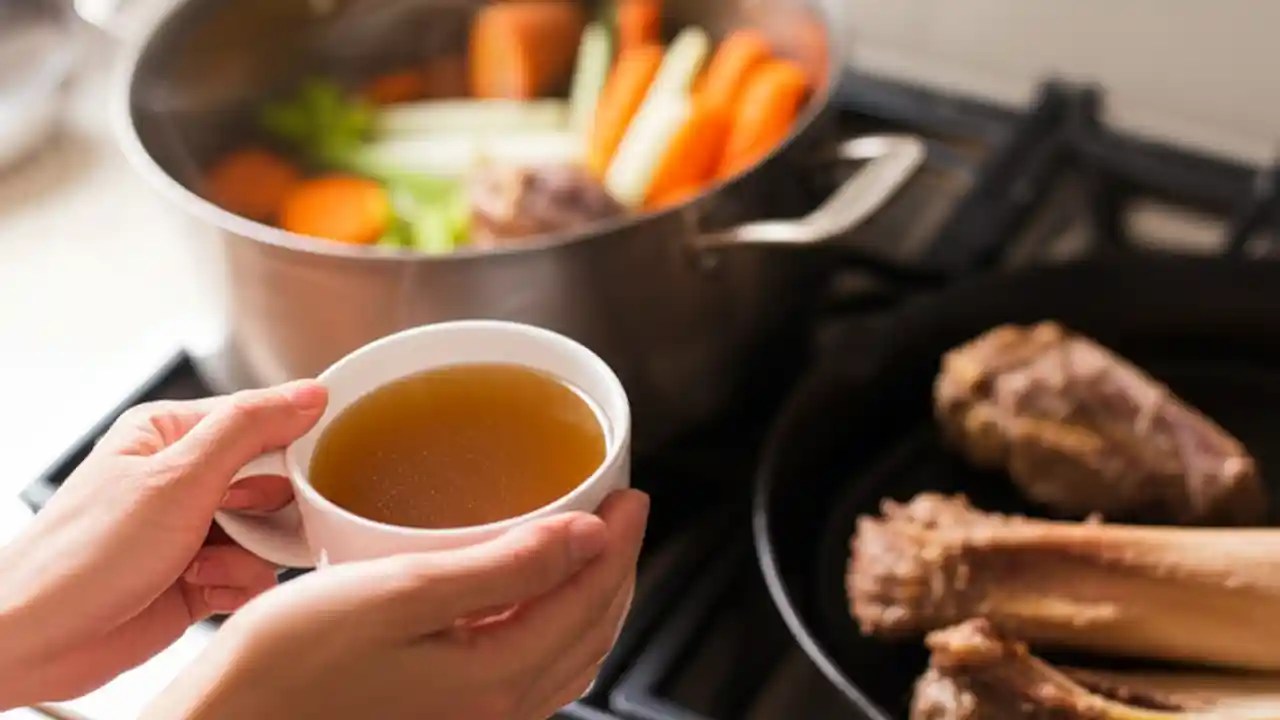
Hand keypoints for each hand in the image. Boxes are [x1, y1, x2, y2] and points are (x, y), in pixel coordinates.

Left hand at [0, 382, 327, 706]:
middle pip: (272, 480)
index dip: (289, 443)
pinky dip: (237, 586)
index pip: (258, 418)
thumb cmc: (82, 554)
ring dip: (251, 555)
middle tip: (245, 522)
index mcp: (170, 434)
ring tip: (207, 566)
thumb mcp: (178, 476)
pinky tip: (202, 590)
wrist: (40, 639)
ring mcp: (191, 530)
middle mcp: (182, 478)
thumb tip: (308, 394)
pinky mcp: (197, 578)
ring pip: (268, 532)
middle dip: (270, 510)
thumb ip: (249, 428)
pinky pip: (252, 574)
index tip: (311, 465)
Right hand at [144, 490, 648, 719]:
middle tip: (624, 515)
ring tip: (592, 552)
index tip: (633, 495)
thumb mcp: (401, 593)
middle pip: (590, 633)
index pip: (590, 599)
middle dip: (617, 570)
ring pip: (567, 659)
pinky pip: (530, 678)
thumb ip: (504, 567)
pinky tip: (529, 606)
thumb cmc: (286, 666)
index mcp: (495, 681)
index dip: (621, 542)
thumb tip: (588, 536)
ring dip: (590, 603)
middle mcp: (497, 715)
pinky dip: (552, 633)